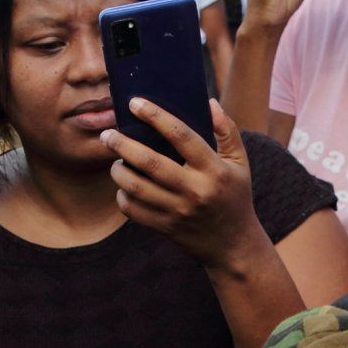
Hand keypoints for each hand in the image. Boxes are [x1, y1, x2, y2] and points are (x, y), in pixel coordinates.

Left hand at [103, 98, 265, 273]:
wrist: (233, 245)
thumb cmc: (235, 196)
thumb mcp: (240, 163)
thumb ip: (227, 131)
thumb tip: (208, 102)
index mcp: (214, 170)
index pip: (182, 135)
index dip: (156, 116)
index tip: (135, 103)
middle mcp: (195, 190)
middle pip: (150, 162)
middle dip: (123, 145)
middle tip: (108, 134)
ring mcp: (178, 211)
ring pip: (136, 187)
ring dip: (118, 171)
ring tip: (115, 161)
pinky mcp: (166, 228)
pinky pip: (134, 211)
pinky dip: (123, 196)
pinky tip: (124, 186)